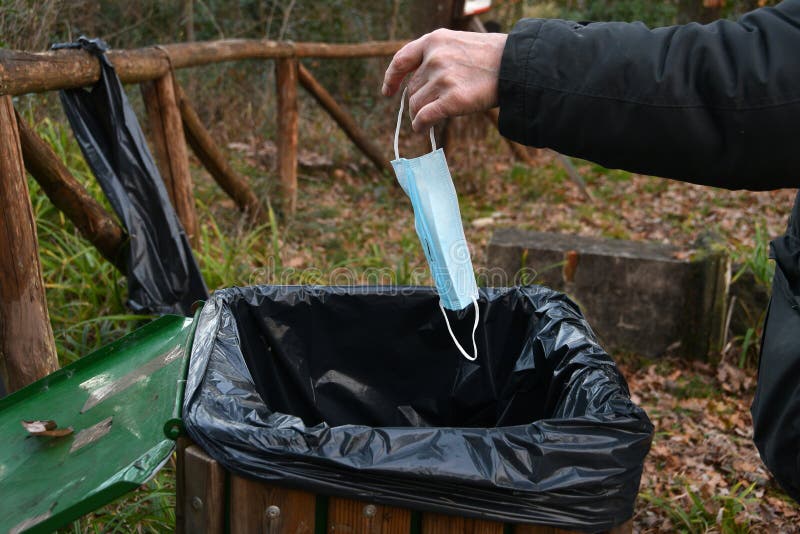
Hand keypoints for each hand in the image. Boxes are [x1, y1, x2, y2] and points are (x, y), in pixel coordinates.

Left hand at [382, 28, 506, 131]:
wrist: (516, 65)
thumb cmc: (491, 57)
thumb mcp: (459, 44)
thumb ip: (438, 57)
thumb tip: (419, 85)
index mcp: (434, 40)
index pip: (402, 60)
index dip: (392, 78)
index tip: (388, 92)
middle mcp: (435, 58)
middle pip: (412, 88)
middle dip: (416, 101)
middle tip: (426, 111)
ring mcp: (442, 78)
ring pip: (416, 104)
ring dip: (419, 115)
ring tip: (427, 121)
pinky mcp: (452, 100)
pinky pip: (425, 117)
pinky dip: (420, 125)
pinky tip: (422, 129)